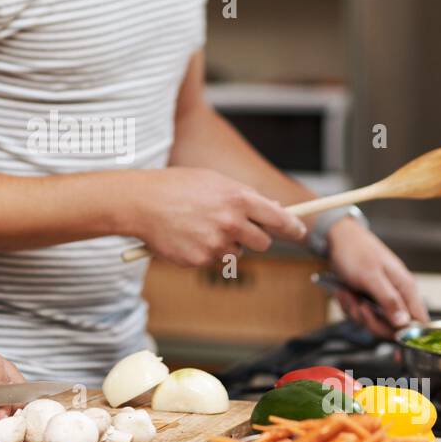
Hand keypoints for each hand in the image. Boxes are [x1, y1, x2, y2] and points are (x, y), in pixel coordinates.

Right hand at [125, 168, 306, 266]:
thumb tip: (274, 210)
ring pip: (237, 253)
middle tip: (239, 229)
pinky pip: (215, 260)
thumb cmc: (177, 187)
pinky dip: (206, 252)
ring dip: (228, 244)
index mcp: (238, 198)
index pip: (278, 218)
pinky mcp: (201, 260)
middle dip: (256, 238)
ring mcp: (216, 244)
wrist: (141, 203)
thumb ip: (245, 196)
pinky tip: (189, 236)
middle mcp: (231, 222)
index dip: (293, 227)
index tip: (299, 231)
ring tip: (202, 227)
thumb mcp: (215, 181)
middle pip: (263, 242)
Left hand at [326, 218, 429, 338]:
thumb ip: (389, 300)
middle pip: (393, 328)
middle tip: (359, 306)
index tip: (388, 337)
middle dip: (371, 321)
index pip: (418, 322)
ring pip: (374, 322)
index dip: (406, 335)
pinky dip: (349, 306)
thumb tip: (404, 324)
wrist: (336, 238)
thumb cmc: (356, 251)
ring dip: (356, 312)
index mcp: (406, 288)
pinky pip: (361, 314)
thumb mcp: (371, 276)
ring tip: (348, 294)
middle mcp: (398, 295)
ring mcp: (382, 297)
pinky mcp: (368, 298)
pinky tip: (344, 293)